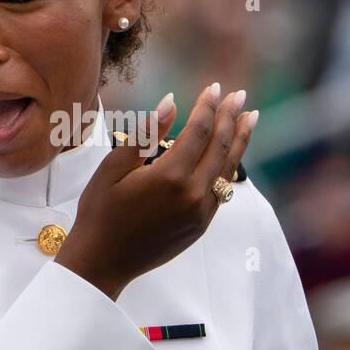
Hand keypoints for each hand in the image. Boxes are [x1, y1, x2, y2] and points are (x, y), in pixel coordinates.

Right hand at [54, 83, 257, 299]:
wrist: (102, 262)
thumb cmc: (100, 212)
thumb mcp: (113, 167)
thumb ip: (146, 134)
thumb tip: (171, 102)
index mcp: (170, 176)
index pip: (198, 131)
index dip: (208, 107)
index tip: (215, 87)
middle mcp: (192, 194)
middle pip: (220, 147)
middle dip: (231, 117)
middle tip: (240, 95)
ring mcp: (200, 212)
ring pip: (228, 169)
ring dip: (239, 141)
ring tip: (249, 118)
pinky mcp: (201, 225)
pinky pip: (222, 189)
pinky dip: (229, 166)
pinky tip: (231, 153)